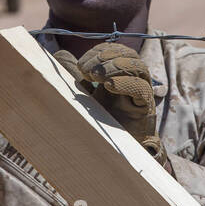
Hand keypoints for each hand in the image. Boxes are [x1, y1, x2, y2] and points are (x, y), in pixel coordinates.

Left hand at [54, 43, 169, 169]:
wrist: (113, 154)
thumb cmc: (99, 124)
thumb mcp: (83, 95)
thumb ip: (73, 76)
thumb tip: (59, 54)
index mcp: (118, 75)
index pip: (116, 50)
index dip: (100, 51)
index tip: (80, 65)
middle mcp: (132, 81)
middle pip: (130, 55)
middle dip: (106, 57)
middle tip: (86, 71)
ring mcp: (141, 95)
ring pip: (139, 68)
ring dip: (115, 66)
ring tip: (97, 77)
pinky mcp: (145, 109)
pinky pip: (142, 89)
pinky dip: (126, 83)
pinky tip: (109, 85)